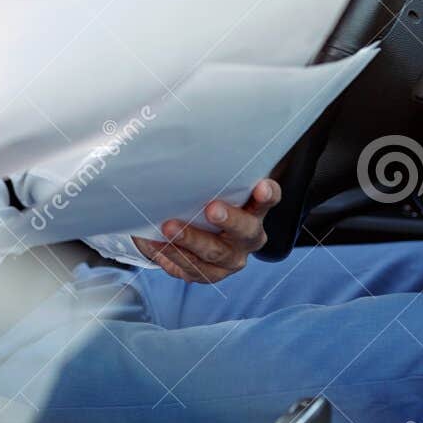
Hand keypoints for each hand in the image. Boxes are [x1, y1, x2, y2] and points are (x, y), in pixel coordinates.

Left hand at [132, 178, 279, 284]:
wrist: (198, 236)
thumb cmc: (205, 203)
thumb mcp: (212, 191)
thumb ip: (209, 179)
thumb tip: (181, 148)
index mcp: (255, 211)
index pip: (268, 200)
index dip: (267, 195)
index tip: (261, 186)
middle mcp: (248, 238)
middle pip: (245, 231)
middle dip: (229, 220)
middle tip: (212, 209)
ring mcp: (230, 260)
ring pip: (214, 253)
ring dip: (190, 240)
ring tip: (168, 228)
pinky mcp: (209, 274)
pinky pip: (190, 268)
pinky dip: (170, 255)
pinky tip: (155, 243)